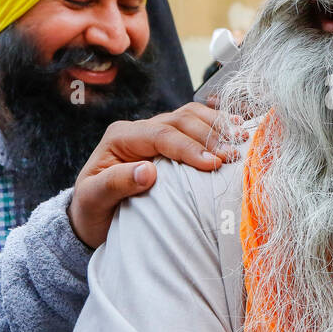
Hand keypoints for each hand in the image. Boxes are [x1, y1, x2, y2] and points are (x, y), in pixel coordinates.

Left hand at [67, 104, 247, 246]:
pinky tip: (236, 128)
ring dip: (217, 125)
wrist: (92, 216)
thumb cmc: (93, 210)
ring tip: (241, 138)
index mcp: (120, 137)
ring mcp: (155, 131)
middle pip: (180, 120)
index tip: (212, 165)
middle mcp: (138, 129)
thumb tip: (147, 170)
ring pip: (190, 115)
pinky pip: (195, 122)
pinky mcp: (169, 140)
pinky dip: (216, 123)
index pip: (161, 134)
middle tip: (233, 155)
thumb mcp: (94, 201)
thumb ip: (115, 184)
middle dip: (209, 136)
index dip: (189, 147)